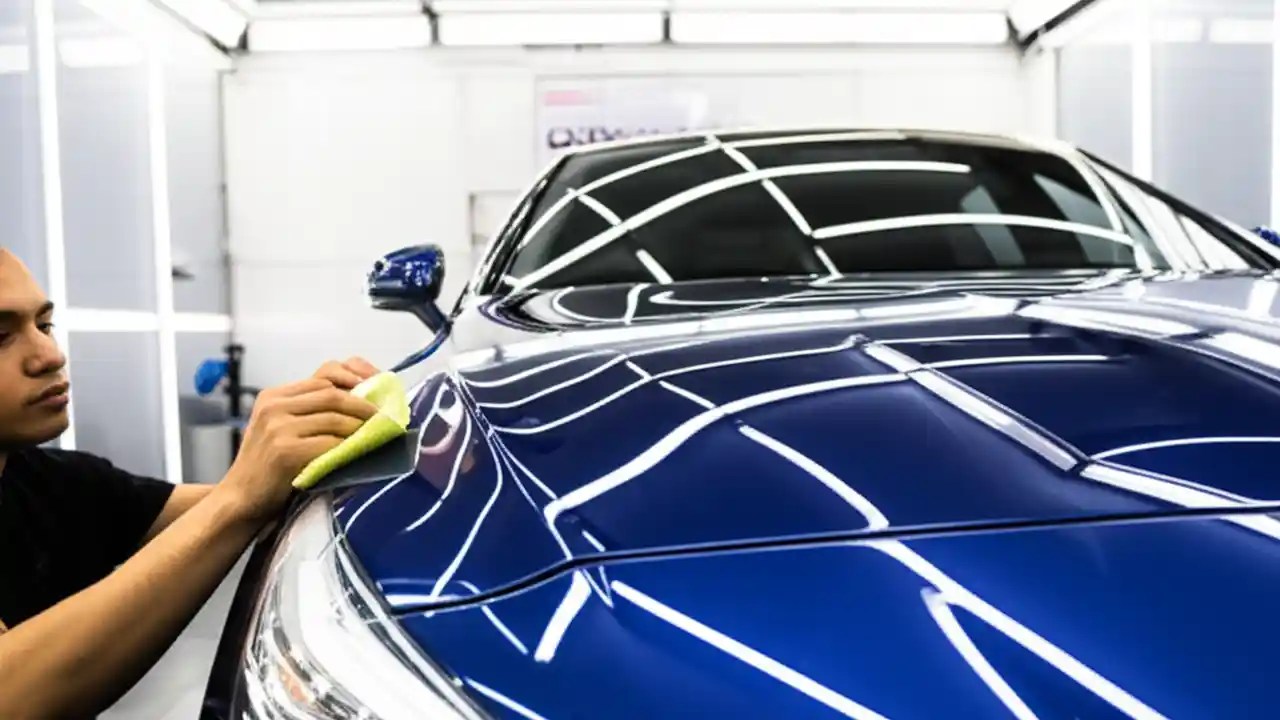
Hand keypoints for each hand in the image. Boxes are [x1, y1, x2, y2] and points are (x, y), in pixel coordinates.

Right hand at [215, 360, 380, 522]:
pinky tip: (357, 452)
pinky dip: (348, 447)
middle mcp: (273, 406)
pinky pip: (329, 443)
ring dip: (360, 427)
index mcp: (273, 396)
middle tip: (383, 417)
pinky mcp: (285, 451)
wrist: (241, 498)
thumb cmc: (267, 465)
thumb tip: (358, 400)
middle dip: (363, 405)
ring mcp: (277, 428)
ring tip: (375, 434)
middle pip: (331, 394)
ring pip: (334, 418)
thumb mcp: (280, 427)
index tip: (377, 390)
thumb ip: (308, 410)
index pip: (322, 376)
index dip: (354, 380)